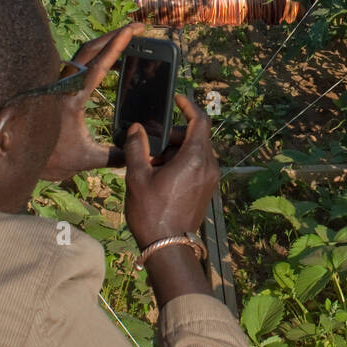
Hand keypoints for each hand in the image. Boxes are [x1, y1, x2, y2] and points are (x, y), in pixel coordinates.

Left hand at [39, 22, 145, 180]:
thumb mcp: (86, 159)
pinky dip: (98, 56)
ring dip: (105, 43)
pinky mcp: (57, 87)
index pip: (98, 65)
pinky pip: (79, 63)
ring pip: (83, 54)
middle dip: (115, 35)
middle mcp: (63, 86)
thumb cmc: (50, 159)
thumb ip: (114, 155)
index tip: (131, 31)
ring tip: (128, 39)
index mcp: (71, 98)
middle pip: (90, 49)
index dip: (117, 46)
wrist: (17, 160)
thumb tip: (139, 154)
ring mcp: (58, 84)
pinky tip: (111, 63)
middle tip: (137, 28)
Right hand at [124, 95, 219, 247]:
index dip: (189, 106)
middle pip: (196, 136)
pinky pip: (197, 166)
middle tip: (151, 149)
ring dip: (176, 151)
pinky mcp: (207, 190)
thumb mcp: (137, 177)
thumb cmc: (152, 212)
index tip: (176, 99)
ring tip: (152, 166)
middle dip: (174, 136)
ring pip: (196, 152)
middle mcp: (209, 165)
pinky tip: (162, 177)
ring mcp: (210, 179)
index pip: (200, 121)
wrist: (168, 247)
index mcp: (195, 157)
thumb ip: (137, 147)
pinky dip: (182, 163)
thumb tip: (136, 128)